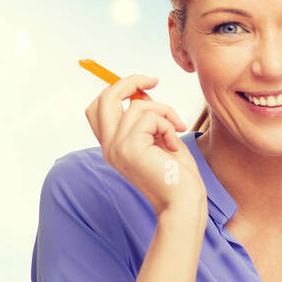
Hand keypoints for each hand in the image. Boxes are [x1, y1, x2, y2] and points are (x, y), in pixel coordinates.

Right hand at [84, 74, 205, 217]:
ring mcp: (116, 147)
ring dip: (165, 112)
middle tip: (155, 80)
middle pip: (105, 99)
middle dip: (130, 81)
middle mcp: (108, 146)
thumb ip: (148, 118)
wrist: (183, 200)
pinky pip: (151, 117)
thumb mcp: (160, 138)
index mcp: (112, 144)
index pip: (98, 107)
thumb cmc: (177, 173)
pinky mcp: (129, 148)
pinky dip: (169, 125)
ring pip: (138, 106)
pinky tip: (173, 146)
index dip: (118, 90)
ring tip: (177, 131)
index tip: (146, 85)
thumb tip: (143, 93)